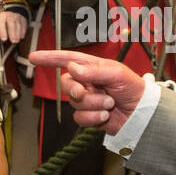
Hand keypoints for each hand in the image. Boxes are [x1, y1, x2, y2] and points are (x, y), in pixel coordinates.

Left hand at [0, 10, 26, 43]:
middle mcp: (9, 15)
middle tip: (13, 41)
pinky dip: (23, 31)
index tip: (4, 39)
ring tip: (17, 41)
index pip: (1, 23)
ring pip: (18, 24)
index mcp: (1, 16)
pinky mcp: (22, 18)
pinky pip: (24, 24)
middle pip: (11, 23)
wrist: (8, 12)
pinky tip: (21, 37)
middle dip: (12, 33)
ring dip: (18, 34)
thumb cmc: (1, 20)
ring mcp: (17, 16)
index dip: (2, 31)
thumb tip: (0, 39)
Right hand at [28, 50, 144, 132]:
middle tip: (85, 92)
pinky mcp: (89, 116)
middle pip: (66, 83)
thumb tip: (71, 68)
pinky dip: (93, 117)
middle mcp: (86, 82)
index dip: (49, 58)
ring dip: (93, 104)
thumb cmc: (133, 88)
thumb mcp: (116, 73)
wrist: (142, 113)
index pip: (66, 59)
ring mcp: (87, 100)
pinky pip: (80, 117)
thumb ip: (93, 70)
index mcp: (91, 67)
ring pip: (74, 103)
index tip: (33, 56)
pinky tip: (105, 115)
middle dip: (75, 89)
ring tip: (110, 104)